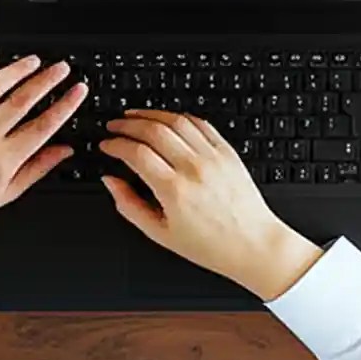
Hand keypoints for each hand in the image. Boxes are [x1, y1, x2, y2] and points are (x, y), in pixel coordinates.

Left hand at [0, 56, 85, 259]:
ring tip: (35, 60)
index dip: (66, 105)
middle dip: (48, 79)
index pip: (44, 125)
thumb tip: (63, 151)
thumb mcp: (7, 193)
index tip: (78, 91)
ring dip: (18, 69)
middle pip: (23, 99)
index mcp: (4, 158)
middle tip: (63, 68)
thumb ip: (38, 168)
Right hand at [100, 111, 322, 300]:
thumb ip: (129, 205)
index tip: (107, 145)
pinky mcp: (227, 152)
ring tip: (135, 116)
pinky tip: (167, 119)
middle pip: (153, 130)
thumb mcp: (160, 234)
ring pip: (176, 121)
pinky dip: (179, 117)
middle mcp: (194, 169)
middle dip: (127, 124)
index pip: (136, 153)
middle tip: (115, 126)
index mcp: (174, 191)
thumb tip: (110, 182)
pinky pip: (200, 124)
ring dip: (150, 114)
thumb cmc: (210, 245)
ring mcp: (213, 157)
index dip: (115, 144)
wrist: (253, 244)